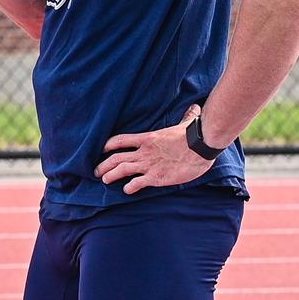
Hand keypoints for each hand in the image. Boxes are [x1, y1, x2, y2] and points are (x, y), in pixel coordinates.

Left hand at [96, 105, 210, 195]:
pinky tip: (127, 190)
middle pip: (116, 157)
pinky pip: (137, 183)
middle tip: (97, 172)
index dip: (108, 145)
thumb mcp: (185, 124)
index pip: (120, 140)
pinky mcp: (156, 177)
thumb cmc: (194, 135)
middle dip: (104, 165)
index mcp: (147, 138)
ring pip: (121, 170)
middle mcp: (144, 151)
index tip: (101, 150)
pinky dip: (129, 187)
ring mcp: (149, 164)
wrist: (201, 146)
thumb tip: (194, 108)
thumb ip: (186, 117)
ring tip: (105, 180)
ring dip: (111, 176)